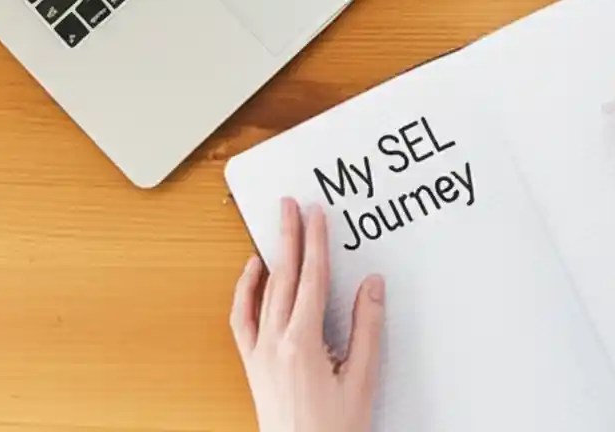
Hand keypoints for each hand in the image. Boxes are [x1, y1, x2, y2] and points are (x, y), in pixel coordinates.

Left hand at [231, 198, 385, 431]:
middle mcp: (275, 343)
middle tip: (290, 206)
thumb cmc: (333, 430)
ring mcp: (259, 352)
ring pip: (264, 292)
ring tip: (276, 229)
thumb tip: (372, 286)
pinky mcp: (253, 364)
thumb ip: (366, 328)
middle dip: (290, 237)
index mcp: (303, 343)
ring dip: (272, 257)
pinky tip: (252, 272)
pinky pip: (242, 318)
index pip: (312, 279)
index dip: (316, 242)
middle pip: (285, 277)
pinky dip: (245, 291)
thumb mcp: (362, 379)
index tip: (316, 214)